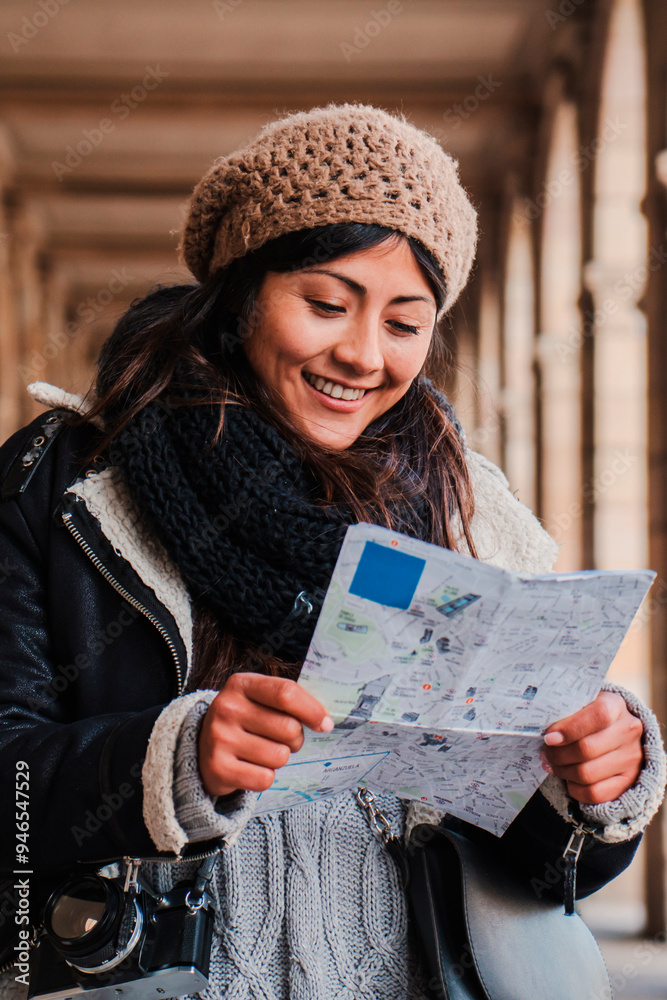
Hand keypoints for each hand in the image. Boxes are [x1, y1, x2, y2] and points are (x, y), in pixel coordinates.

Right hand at [198, 672, 332, 796]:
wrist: (202, 747)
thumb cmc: (245, 720)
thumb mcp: (259, 699)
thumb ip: (290, 701)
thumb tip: (326, 721)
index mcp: (241, 684)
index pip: (286, 693)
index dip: (312, 710)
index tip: (325, 723)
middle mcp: (226, 708)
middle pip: (288, 728)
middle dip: (295, 738)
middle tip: (282, 739)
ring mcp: (219, 738)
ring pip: (279, 756)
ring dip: (279, 758)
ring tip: (262, 751)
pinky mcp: (218, 768)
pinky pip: (265, 779)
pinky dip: (265, 777)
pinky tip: (251, 767)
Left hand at [542, 690, 643, 804]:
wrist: (619, 731)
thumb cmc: (591, 716)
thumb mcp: (582, 703)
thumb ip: (566, 712)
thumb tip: (547, 734)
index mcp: (615, 705)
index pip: (598, 715)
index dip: (569, 728)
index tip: (549, 737)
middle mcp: (628, 732)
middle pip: (586, 749)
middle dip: (557, 754)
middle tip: (546, 752)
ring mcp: (631, 758)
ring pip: (587, 774)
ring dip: (563, 771)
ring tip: (554, 765)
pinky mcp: (628, 781)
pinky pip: (594, 793)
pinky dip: (575, 789)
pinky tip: (569, 779)